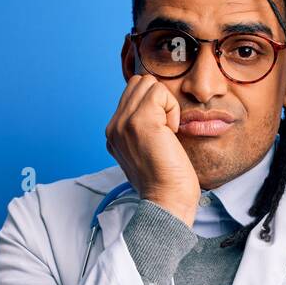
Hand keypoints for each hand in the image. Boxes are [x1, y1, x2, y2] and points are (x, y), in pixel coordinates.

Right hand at [104, 74, 199, 225]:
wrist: (167, 201)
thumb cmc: (165, 182)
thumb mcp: (146, 151)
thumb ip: (143, 129)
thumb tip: (158, 107)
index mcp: (113, 133)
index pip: (131, 94)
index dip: (153, 106)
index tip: (160, 134)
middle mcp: (114, 126)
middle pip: (138, 83)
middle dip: (158, 100)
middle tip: (166, 129)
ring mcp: (124, 122)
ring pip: (148, 83)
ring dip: (165, 103)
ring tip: (168, 131)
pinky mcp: (140, 121)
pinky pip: (160, 92)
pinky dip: (172, 108)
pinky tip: (171, 132)